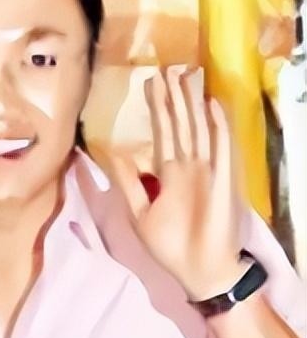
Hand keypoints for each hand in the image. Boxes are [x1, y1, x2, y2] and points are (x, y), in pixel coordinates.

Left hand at [105, 66, 246, 301]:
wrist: (198, 271)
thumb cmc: (170, 244)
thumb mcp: (138, 212)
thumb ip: (128, 182)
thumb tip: (115, 153)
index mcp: (168, 172)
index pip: (162, 132)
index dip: (157, 107)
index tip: (150, 83)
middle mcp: (189, 165)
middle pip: (179, 123)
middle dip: (173, 96)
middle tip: (166, 66)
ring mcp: (208, 170)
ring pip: (198, 128)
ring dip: (191, 102)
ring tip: (185, 74)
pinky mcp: (222, 180)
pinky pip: (221, 148)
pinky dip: (217, 126)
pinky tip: (211, 103)